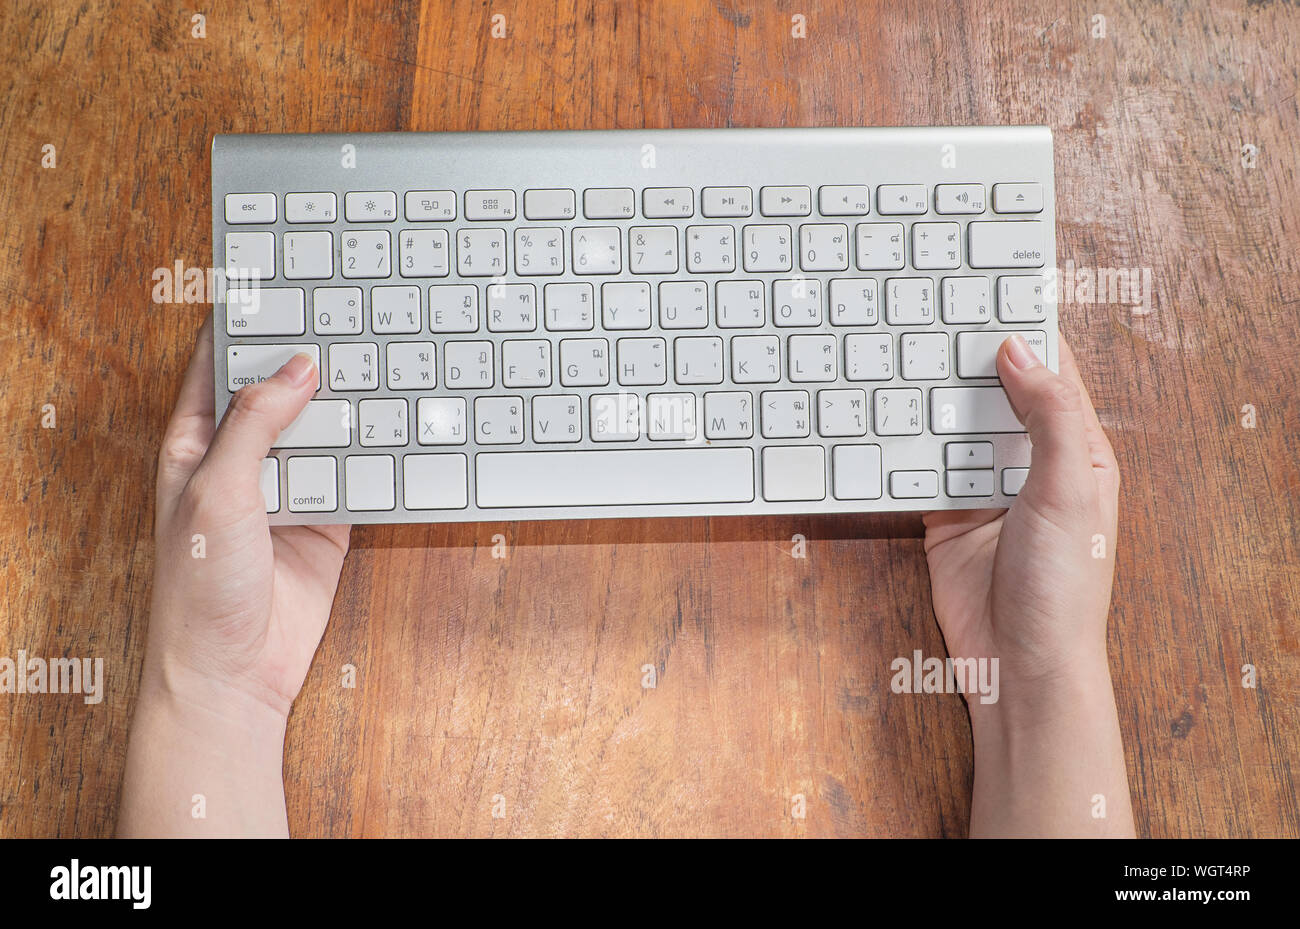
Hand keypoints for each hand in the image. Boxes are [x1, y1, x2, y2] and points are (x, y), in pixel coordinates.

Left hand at [120, 318, 348, 835]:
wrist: (235, 669)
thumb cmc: (199, 585)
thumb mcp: (216, 490)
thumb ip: (255, 424)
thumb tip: (297, 367)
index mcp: (196, 441)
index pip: (220, 363)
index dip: (247, 323)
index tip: (282, 283)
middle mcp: (244, 457)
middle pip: (281, 387)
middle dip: (312, 353)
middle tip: (350, 312)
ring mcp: (289, 485)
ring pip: (326, 424)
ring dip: (351, 400)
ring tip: (383, 355)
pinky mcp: (329, 515)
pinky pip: (358, 469)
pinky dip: (379, 448)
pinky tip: (398, 420)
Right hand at [922, 334, 1132, 835]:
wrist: (1019, 665)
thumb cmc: (1064, 587)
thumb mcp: (1066, 490)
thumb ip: (1047, 417)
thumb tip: (1017, 351)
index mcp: (1073, 451)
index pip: (1051, 374)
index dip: (1025, 331)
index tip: (991, 288)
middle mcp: (1028, 462)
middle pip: (994, 393)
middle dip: (965, 356)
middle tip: (928, 311)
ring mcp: (984, 487)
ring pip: (951, 424)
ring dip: (929, 395)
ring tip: (899, 349)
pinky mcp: (945, 512)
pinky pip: (918, 465)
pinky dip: (900, 442)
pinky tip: (881, 413)